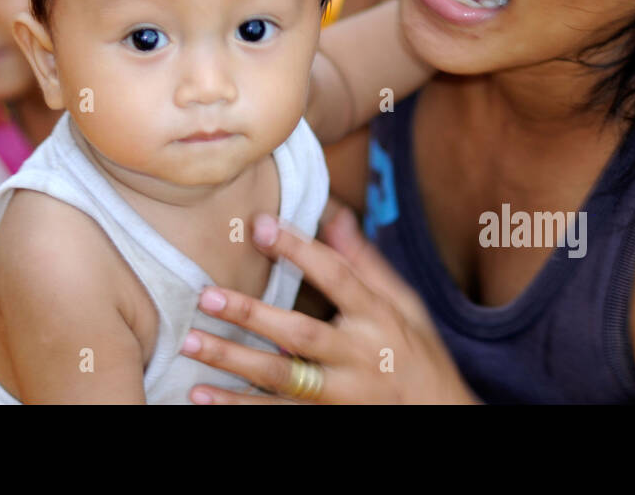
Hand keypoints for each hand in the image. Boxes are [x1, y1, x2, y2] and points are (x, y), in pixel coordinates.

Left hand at [182, 205, 475, 403]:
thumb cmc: (419, 357)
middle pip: (301, 334)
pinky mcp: (325, 420)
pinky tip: (200, 395)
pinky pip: (275, 417)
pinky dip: (236, 408)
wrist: (442, 419)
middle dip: (252, 314)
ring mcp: (342, 395)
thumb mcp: (405, 306)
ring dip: (233, 361)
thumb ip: (365, 264)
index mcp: (378, 320)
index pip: (338, 277)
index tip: (259, 225)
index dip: (299, 249)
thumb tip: (335, 215)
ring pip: (281, 379)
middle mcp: (360, 358)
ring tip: (191, 343)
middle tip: (206, 295)